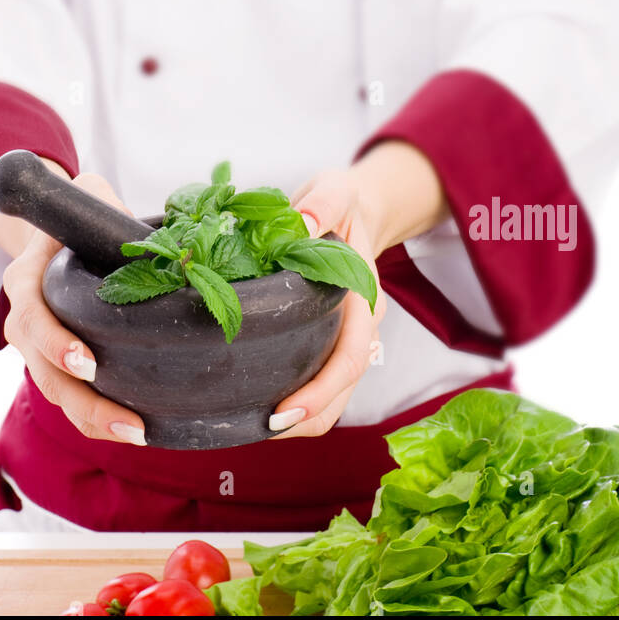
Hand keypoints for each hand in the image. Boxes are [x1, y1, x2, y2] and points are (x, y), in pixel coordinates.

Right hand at [0, 170, 148, 445]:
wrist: (54, 232)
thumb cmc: (78, 215)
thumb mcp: (90, 197)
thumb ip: (111, 210)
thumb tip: (162, 245)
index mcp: (26, 277)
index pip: (30, 316)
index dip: (54, 342)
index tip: (87, 362)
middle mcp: (23, 319)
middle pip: (42, 371)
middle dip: (84, 401)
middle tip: (130, 423)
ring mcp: (35, 347)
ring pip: (56, 393)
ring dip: (93, 420)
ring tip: (138, 433)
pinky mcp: (54, 363)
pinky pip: (69, 399)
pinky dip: (95, 419)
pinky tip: (131, 430)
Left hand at [266, 168, 386, 439]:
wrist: (354, 208)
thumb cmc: (341, 202)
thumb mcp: (334, 189)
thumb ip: (322, 202)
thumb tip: (303, 224)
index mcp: (362, 295)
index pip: (350, 356)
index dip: (320, 391)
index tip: (283, 412)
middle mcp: (361, 324)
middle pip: (343, 390)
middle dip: (307, 418)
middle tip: (261, 430)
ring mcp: (348, 336)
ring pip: (334, 395)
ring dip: (302, 417)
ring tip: (255, 426)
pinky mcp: (330, 339)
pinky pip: (319, 380)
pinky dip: (297, 400)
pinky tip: (260, 402)